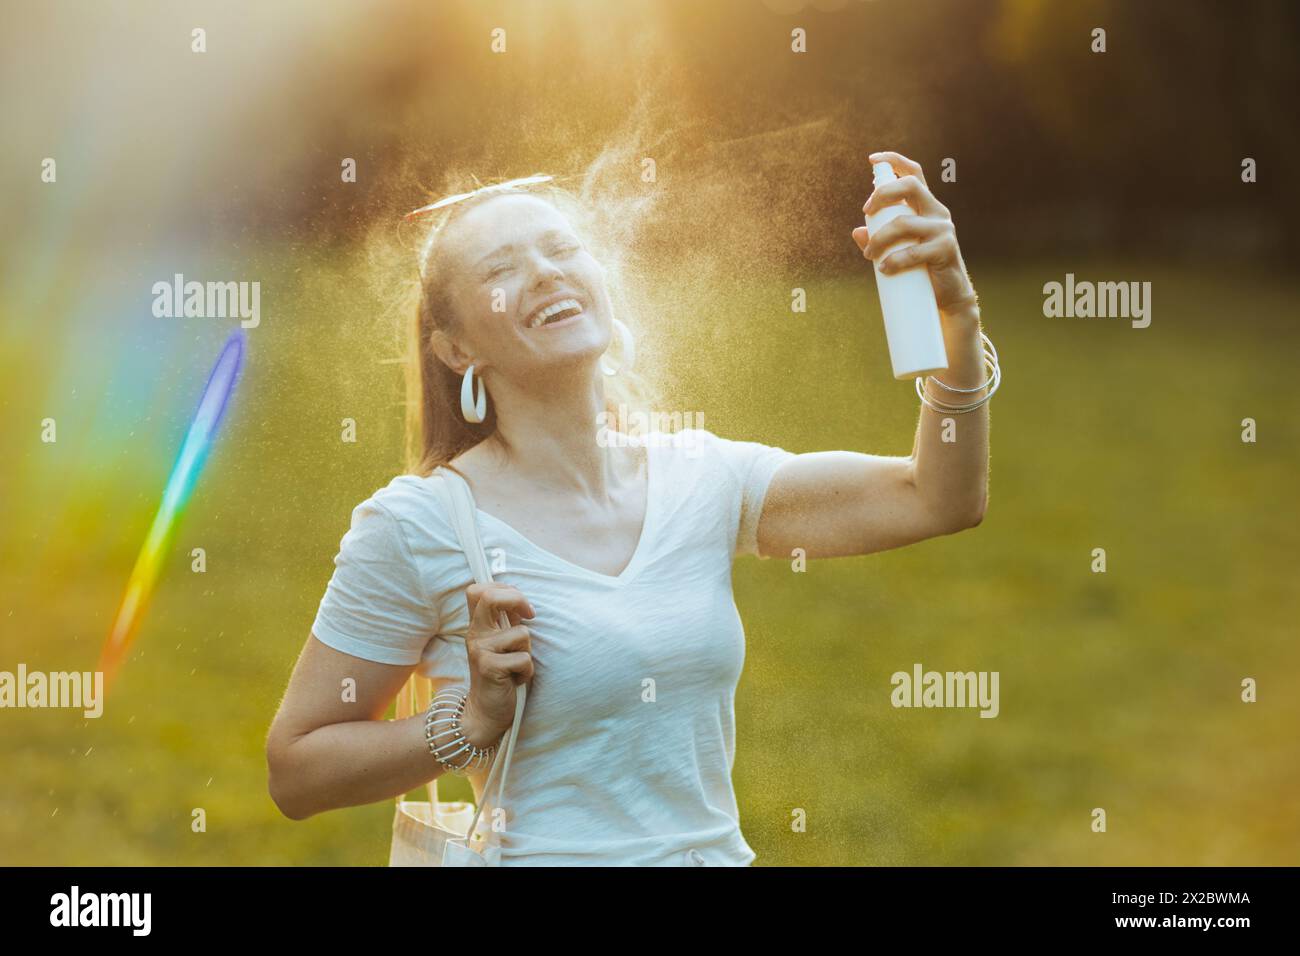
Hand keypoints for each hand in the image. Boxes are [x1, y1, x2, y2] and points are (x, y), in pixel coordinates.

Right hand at [459, 582, 535, 747]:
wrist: (486, 711)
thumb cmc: (501, 675)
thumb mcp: (502, 643)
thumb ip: (507, 620)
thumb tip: (520, 599)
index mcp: (478, 625)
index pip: (478, 590)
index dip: (504, 588)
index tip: (521, 606)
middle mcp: (475, 634)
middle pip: (490, 597)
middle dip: (517, 600)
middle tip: (530, 616)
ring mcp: (480, 650)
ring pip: (521, 633)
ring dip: (528, 651)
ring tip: (517, 665)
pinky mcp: (489, 668)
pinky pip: (523, 659)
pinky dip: (527, 671)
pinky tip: (515, 680)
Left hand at [852, 150, 978, 323]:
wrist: (949, 296)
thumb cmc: (921, 269)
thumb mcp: (898, 250)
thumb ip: (879, 238)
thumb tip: (857, 232)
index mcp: (926, 206)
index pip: (914, 174)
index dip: (895, 161)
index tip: (873, 159)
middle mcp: (936, 212)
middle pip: (910, 186)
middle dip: (882, 193)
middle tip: (866, 211)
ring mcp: (943, 229)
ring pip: (904, 222)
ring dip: (879, 238)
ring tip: (869, 254)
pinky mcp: (946, 249)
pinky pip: (914, 251)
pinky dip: (894, 260)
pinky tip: (884, 268)